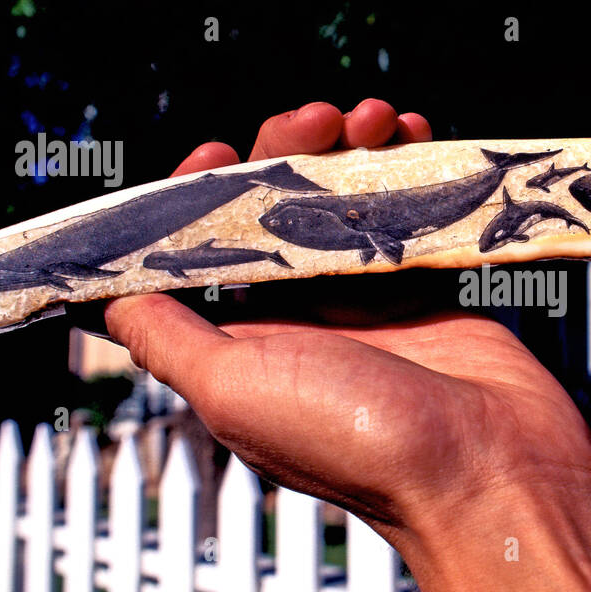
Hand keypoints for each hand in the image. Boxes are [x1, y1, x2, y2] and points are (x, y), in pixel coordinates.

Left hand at [105, 99, 590, 591]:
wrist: (485, 474)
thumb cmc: (359, 444)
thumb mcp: (233, 390)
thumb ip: (167, 337)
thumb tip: (105, 299)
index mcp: (247, 346)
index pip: (204, 251)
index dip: (202, 193)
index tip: (220, 152)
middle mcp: (304, 322)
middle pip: (277, 212)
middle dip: (290, 152)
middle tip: (320, 119)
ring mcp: (372, 304)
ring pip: (347, 202)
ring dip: (354, 149)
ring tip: (379, 118)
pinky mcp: (431, 291)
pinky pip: (412, 214)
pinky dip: (410, 167)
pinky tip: (414, 134)